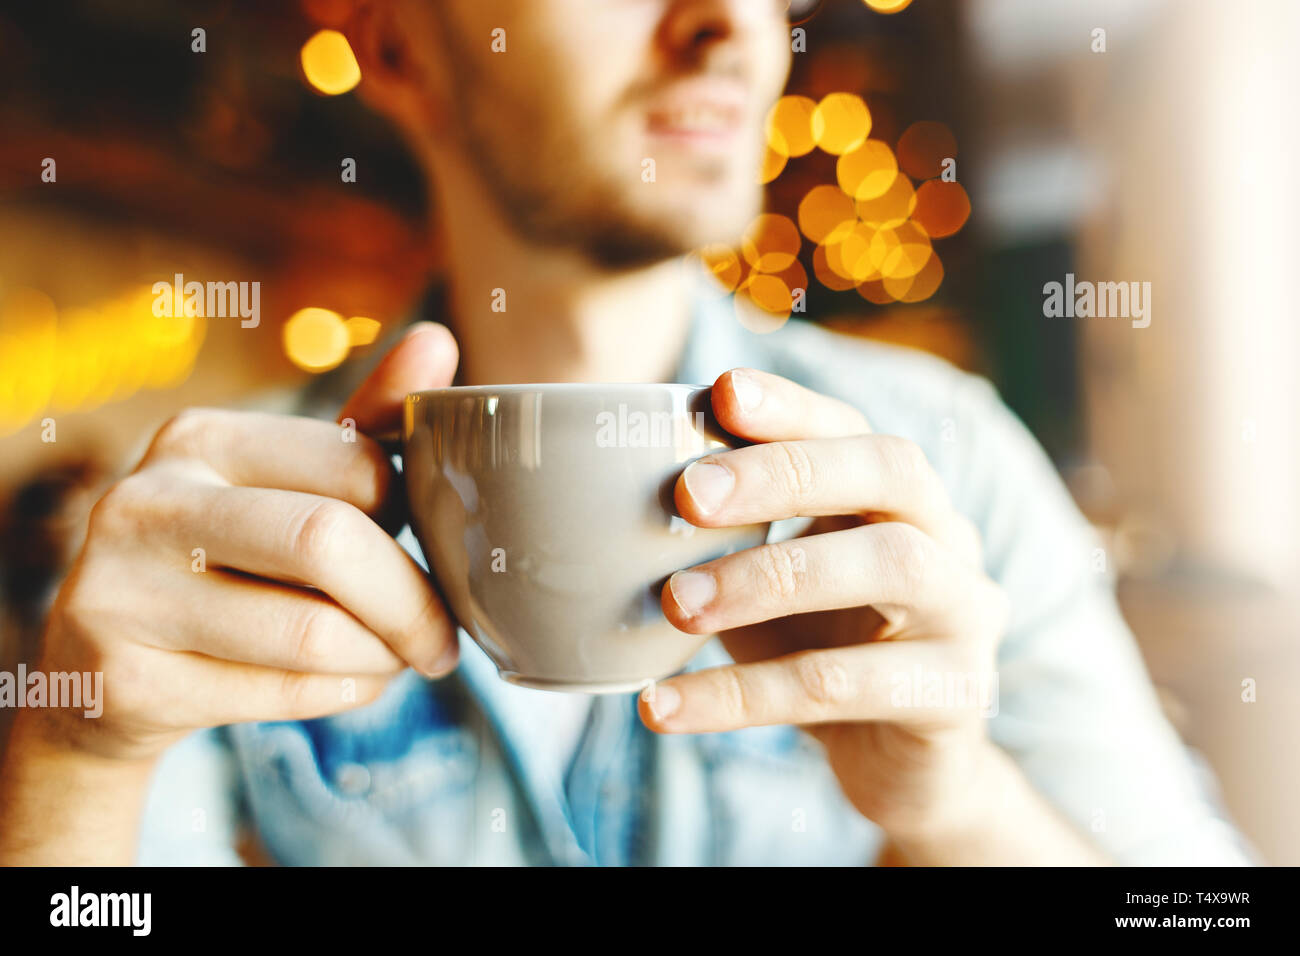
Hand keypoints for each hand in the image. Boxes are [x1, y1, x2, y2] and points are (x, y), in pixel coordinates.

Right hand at [23, 322, 460, 762]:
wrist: (104, 675)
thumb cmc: (228, 563)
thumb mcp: (290, 486)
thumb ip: (365, 424)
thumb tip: (439, 339)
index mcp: (199, 438)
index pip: (357, 466)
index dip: (414, 519)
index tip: (432, 552)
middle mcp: (148, 501)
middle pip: (330, 543)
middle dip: (411, 604)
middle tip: (441, 640)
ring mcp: (124, 592)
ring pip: (314, 632)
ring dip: (382, 658)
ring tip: (394, 660)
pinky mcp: (128, 680)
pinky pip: (283, 692)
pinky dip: (342, 695)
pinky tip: (344, 683)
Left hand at [639, 367, 1020, 847]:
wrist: (897, 764)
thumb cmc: (818, 648)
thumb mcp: (768, 582)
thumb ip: (724, 537)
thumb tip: (610, 493)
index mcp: (898, 496)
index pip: (853, 428)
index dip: (791, 407)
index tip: (721, 392)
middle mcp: (949, 537)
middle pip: (890, 472)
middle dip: (786, 473)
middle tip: (689, 494)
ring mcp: (965, 613)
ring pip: (887, 565)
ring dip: (768, 578)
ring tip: (676, 603)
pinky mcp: (953, 694)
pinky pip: (843, 685)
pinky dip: (741, 695)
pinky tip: (662, 706)